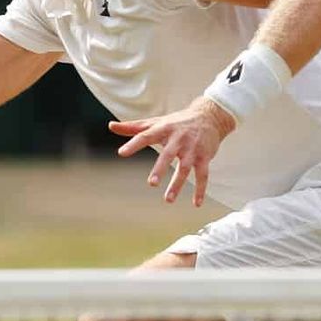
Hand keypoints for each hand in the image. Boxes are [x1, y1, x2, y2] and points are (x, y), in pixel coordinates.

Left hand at [108, 97, 235, 205]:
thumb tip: (110, 126)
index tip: (122, 153)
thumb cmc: (176, 121)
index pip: (145, 136)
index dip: (133, 144)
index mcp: (163, 129)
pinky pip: (203, 175)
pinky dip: (200, 189)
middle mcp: (178, 139)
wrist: (209, 116)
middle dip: (160, 169)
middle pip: (168, 154)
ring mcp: (192, 149)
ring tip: (168, 200)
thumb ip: (133, 127)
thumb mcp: (155, 122)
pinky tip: (196, 204)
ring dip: (177, 184)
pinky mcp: (204, 157)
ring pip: (185, 168)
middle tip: (151, 184)